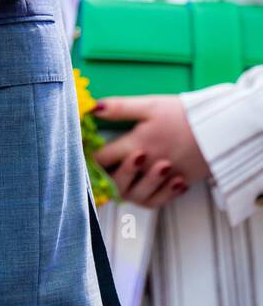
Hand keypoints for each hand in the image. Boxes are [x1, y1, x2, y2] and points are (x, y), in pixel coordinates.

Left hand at [94, 94, 211, 208]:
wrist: (222, 129)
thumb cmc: (184, 114)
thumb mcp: (150, 105)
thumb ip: (120, 107)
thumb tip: (91, 107)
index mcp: (137, 144)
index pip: (103, 159)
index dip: (89, 157)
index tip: (83, 152)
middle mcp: (148, 167)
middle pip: (118, 183)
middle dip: (107, 176)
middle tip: (103, 167)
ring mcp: (164, 179)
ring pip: (137, 197)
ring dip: (128, 187)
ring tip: (127, 175)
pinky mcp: (180, 184)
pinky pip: (159, 200)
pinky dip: (150, 196)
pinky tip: (149, 185)